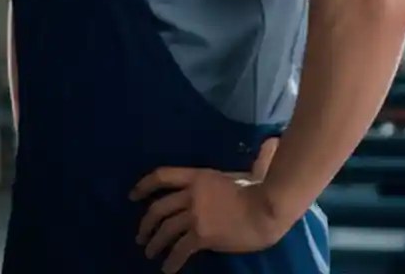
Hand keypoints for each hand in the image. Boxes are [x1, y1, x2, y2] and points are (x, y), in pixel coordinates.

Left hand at [130, 138, 284, 272]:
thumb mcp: (251, 171)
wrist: (269, 210)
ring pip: (165, 230)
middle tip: (140, 235)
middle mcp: (190, 194)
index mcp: (198, 176)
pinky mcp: (202, 235)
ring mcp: (194, 215)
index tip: (132, 196)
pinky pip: (180, 249)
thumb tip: (272, 142)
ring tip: (149, 253)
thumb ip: (257, 159)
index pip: (162, 176)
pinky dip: (172, 260)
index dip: (143, 185)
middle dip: (146, 223)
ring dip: (154, 243)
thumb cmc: (264, 191)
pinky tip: (167, 268)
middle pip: (158, 208)